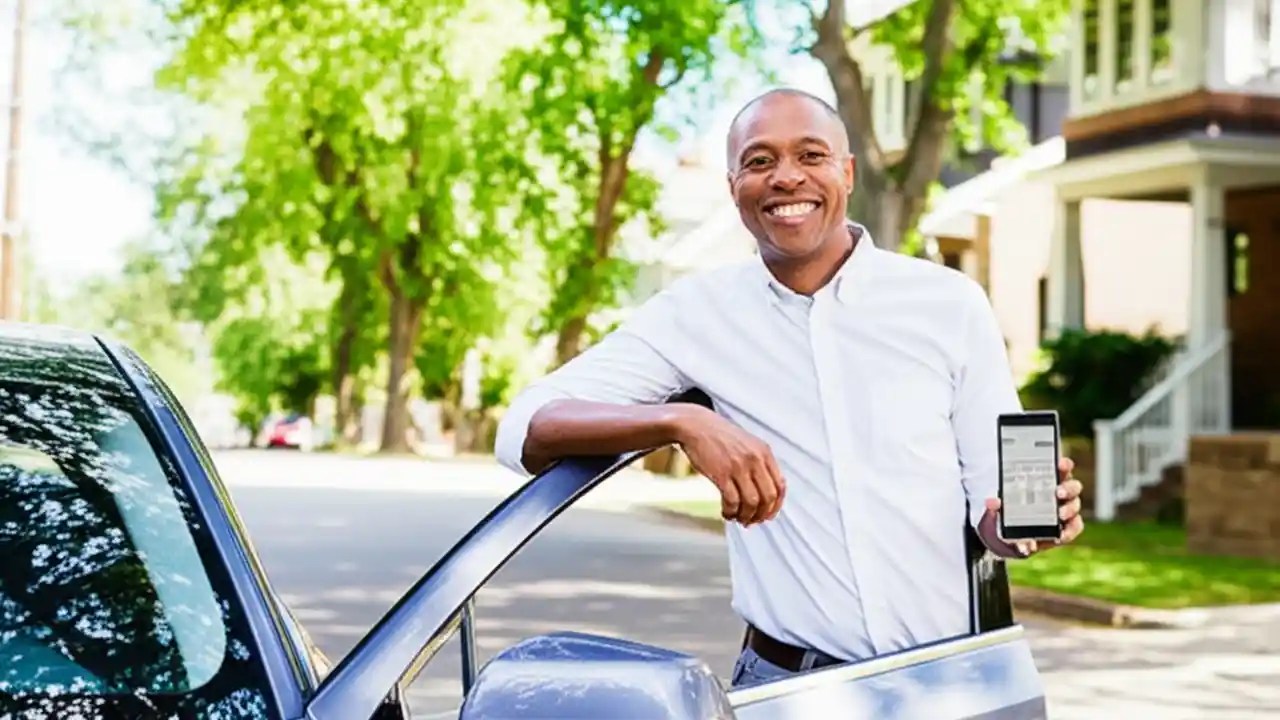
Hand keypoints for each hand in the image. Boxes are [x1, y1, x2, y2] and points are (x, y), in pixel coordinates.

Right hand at [672, 406, 785, 525]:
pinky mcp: (721, 473)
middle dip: (761, 515)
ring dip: (746, 516)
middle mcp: (755, 459)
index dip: (775, 506)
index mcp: (764, 452)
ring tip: (737, 518)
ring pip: (751, 502)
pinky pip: (732, 501)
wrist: (696, 426)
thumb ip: (760, 464)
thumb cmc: (720, 438)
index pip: (780, 486)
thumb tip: (767, 495)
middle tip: (752, 521)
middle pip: (768, 497)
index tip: (767, 515)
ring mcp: (738, 466)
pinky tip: (726, 512)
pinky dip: (731, 512)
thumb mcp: (748, 444)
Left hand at [978, 457, 1083, 557]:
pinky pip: (1075, 527)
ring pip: (1075, 506)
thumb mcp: (1002, 507)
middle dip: (1068, 488)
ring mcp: (1066, 510)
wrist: (1012, 536)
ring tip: (1060, 515)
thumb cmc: (1012, 512)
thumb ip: (997, 504)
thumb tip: (992, 502)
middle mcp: (1061, 493)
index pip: (1061, 468)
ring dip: (1069, 509)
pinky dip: (1069, 532)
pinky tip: (1059, 536)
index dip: (1064, 464)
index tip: (1061, 464)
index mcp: (1047, 480)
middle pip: (1073, 486)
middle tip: (1058, 493)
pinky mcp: (1067, 527)